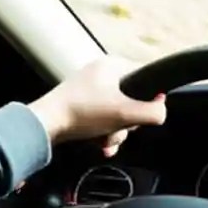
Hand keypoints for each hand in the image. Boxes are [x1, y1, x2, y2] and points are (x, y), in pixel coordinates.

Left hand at [28, 55, 166, 155]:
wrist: (45, 125)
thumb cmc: (82, 113)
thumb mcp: (125, 113)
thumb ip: (153, 113)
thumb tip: (162, 112)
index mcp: (113, 65)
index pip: (147, 80)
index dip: (148, 101)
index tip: (138, 115)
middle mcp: (102, 72)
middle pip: (132, 101)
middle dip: (126, 123)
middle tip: (116, 128)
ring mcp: (90, 88)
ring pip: (118, 114)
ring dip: (115, 132)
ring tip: (104, 139)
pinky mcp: (81, 104)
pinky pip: (103, 119)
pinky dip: (103, 133)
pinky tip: (98, 143)